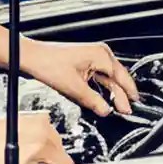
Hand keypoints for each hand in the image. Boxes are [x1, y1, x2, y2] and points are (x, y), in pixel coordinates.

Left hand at [23, 40, 138, 116]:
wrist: (33, 57)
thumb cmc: (48, 64)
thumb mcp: (73, 88)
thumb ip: (92, 101)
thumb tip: (106, 111)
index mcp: (100, 55)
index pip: (120, 78)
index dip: (126, 95)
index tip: (130, 107)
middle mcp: (100, 52)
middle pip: (117, 76)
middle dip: (123, 94)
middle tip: (127, 110)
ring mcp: (93, 55)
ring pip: (110, 76)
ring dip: (114, 90)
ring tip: (120, 105)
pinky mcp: (87, 60)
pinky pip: (101, 74)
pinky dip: (105, 85)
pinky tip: (106, 95)